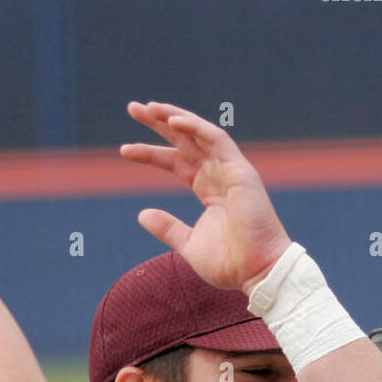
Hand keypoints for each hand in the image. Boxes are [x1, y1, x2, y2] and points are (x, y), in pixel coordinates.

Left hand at [120, 101, 291, 293]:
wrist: (256, 272)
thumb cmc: (229, 263)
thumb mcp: (188, 243)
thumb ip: (167, 227)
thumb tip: (141, 214)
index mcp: (208, 189)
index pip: (176, 161)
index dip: (150, 153)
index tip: (124, 150)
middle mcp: (219, 174)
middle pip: (185, 140)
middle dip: (160, 123)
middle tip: (133, 109)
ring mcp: (231, 170)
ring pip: (200, 133)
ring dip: (174, 117)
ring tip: (148, 108)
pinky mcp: (241, 171)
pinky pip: (217, 140)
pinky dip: (196, 127)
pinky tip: (173, 121)